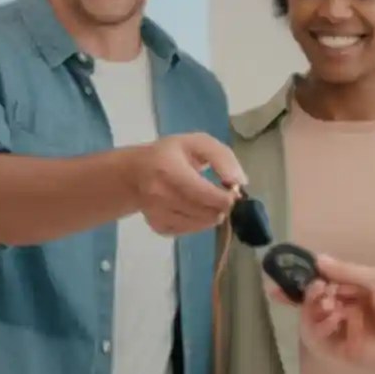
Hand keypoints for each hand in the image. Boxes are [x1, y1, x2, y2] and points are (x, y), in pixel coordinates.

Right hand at [129, 132, 245, 235]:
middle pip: (207, 213)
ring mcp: (158, 215)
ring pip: (202, 224)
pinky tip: (193, 207)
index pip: (206, 195)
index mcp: (169, 170)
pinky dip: (199, 221)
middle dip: (222, 205)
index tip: (232, 190)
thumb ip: (222, 157)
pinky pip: (191, 231)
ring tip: (206, 198)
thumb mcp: (197, 143)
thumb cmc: (170, 155)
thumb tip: (239, 182)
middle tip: (221, 194)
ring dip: (212, 214)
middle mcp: (160, 196)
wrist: (135, 173)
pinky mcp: (159, 228)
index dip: (227, 197)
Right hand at [275, 254, 374, 373]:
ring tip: (329, 305)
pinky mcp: (344, 353)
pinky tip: (332, 320)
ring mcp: (346, 332)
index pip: (329, 281)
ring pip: (315, 319)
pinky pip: (321, 340)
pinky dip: (319, 328)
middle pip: (317, 300)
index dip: (308, 278)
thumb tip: (317, 259)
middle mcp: (351, 310)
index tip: (286, 274)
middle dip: (310, 293)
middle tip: (313, 290)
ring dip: (315, 309)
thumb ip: (346, 271)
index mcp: (363, 290)